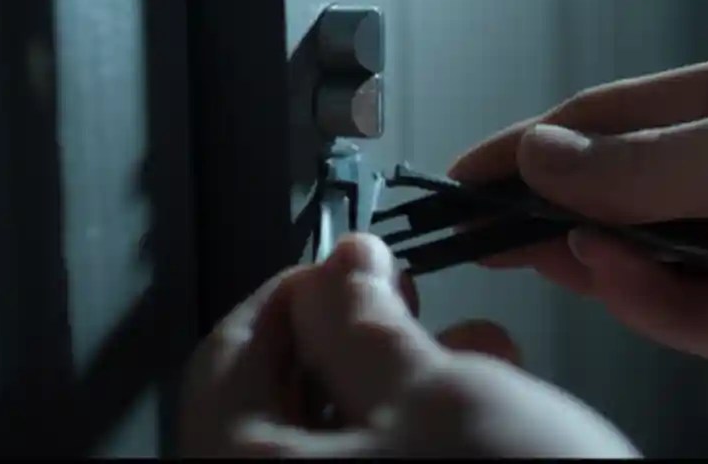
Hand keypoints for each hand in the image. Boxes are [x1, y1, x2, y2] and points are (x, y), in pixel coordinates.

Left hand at [178, 233, 638, 457]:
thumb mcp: (431, 394)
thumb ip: (363, 321)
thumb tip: (342, 266)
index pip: (225, 361)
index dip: (288, 293)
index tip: (342, 263)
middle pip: (277, 408)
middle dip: (350, 338)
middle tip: (396, 296)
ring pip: (337, 452)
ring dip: (396, 385)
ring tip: (468, 344)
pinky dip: (419, 442)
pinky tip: (482, 405)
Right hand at [451, 45, 707, 448]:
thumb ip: (643, 162)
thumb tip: (543, 155)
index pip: (614, 114)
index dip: (538, 139)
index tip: (474, 165)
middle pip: (609, 181)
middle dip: (544, 200)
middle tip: (475, 220)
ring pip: (625, 248)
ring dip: (579, 250)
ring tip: (528, 249)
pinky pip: (662, 306)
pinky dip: (631, 296)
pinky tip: (609, 278)